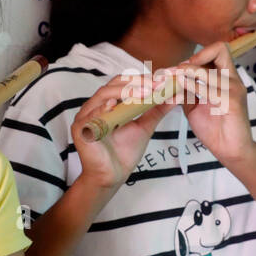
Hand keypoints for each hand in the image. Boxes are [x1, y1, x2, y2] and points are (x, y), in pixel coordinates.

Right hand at [70, 74, 177, 189]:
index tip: (162, 81)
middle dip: (136, 83)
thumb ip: (156, 110)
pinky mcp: (80, 129)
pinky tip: (115, 105)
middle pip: (113, 84)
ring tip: (144, 93)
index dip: (142, 79)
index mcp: (108, 102)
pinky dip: (103, 109)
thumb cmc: (124, 152)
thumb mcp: (144, 127)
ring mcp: (85, 116)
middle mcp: (95, 106)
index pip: (123, 83)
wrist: (112, 176)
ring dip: (124, 92)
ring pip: (103, 95)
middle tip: (156, 86)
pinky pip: (91, 115)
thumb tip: (174, 95)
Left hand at [176, 42, 255, 167]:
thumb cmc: (215, 129)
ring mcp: (234, 90)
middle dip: (195, 57)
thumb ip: (186, 91)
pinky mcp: (233, 103)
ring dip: (187, 72)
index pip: (217, 51)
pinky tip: (180, 91)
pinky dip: (191, 87)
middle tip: (177, 70)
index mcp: (226, 78)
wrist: (231, 151)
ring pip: (208, 70)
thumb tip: (169, 79)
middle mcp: (233, 80)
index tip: (179, 69)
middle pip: (220, 49)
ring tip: (171, 78)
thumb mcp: (194, 106)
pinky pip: (208, 89)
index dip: (197, 56)